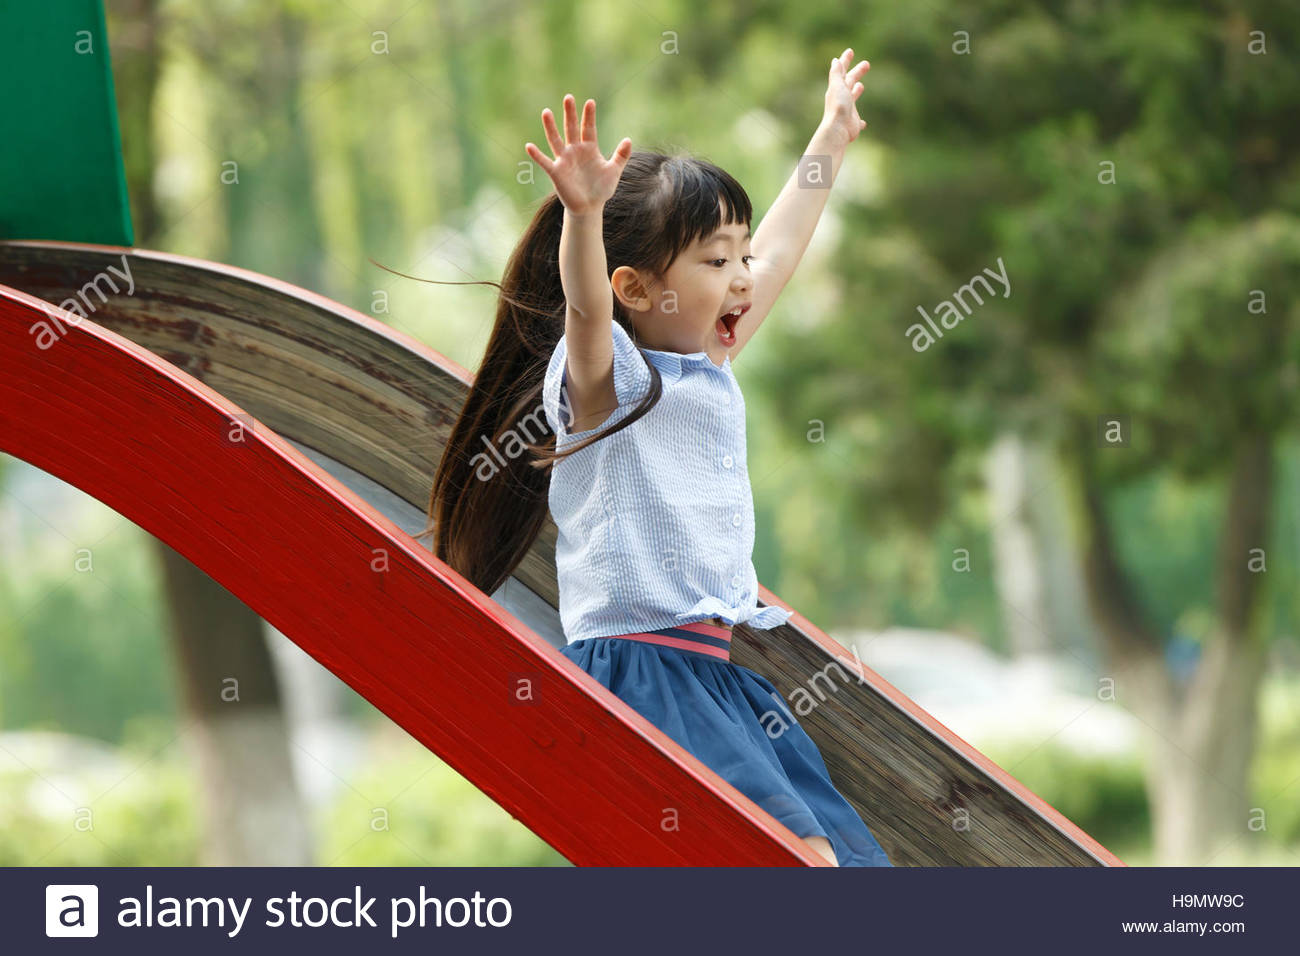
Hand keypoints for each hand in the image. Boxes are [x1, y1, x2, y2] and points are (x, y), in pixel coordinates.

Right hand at [526, 94, 632, 215]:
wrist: (590, 207)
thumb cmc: (601, 189)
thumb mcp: (614, 171)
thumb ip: (621, 156)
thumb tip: (628, 140)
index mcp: (589, 148)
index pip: (589, 128)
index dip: (589, 116)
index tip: (590, 102)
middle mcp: (575, 151)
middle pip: (572, 128)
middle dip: (570, 114)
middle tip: (568, 97)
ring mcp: (564, 160)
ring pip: (556, 140)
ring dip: (551, 127)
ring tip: (546, 112)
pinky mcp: (556, 172)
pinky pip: (545, 162)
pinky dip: (537, 155)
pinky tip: (529, 147)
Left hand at [823, 47, 869, 144]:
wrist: (838, 130)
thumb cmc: (838, 106)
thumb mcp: (837, 86)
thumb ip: (836, 74)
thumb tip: (835, 61)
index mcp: (837, 89)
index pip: (842, 71)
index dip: (845, 61)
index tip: (850, 51)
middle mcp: (841, 99)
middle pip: (850, 82)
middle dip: (857, 72)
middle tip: (867, 64)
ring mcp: (847, 111)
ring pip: (852, 98)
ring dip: (856, 91)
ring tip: (860, 85)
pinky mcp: (853, 124)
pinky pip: (857, 121)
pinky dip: (860, 121)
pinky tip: (863, 123)